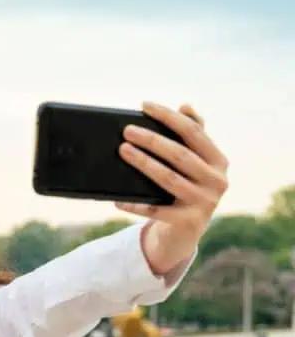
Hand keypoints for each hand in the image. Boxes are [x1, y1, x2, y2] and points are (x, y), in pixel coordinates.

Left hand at [116, 103, 228, 274]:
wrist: (186, 231)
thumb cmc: (186, 186)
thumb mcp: (194, 162)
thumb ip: (193, 135)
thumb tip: (186, 106)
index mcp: (218, 161)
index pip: (193, 132)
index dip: (169, 117)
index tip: (145, 105)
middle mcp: (217, 181)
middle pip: (180, 155)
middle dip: (152, 140)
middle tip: (127, 130)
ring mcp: (205, 203)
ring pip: (169, 179)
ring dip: (144, 164)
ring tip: (123, 151)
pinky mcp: (189, 222)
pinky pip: (157, 211)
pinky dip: (136, 204)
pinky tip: (118, 199)